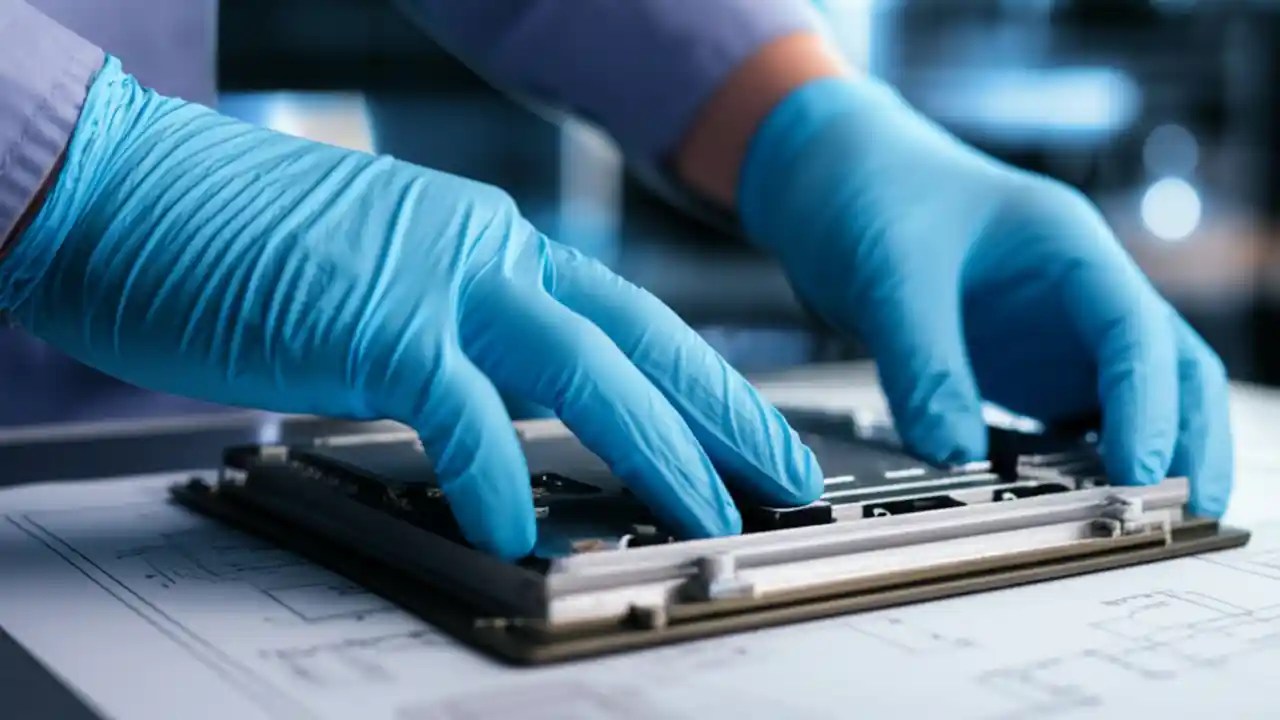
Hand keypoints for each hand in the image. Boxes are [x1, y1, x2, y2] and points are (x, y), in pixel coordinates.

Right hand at [1, 57, 823, 557]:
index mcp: (491, 246)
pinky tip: (518, 534)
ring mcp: (437, 280)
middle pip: (638, 338)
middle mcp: (485, 252)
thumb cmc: (238, 246)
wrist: (126, 191)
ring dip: (655, 447)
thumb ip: (449, 336)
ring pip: (585, 370)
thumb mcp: (380, 287)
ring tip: (707, 512)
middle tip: (784, 473)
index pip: (625, 317)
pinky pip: (464, 412)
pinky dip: (498, 476)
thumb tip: (489, 406)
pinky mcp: (378, 320)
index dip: (700, 378)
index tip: (748, 430)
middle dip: (723, 412)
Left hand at [739, 77, 1230, 516]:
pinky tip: (1068, 505)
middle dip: (1188, 438)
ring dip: (1141, 456)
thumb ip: (924, 365)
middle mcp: (1075, 294)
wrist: (824, 177)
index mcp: (1068, 248)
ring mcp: (1050, 332)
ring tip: (1142, 523)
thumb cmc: (868, 192)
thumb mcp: (890, 274)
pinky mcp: (1015, 366)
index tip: (1139, 471)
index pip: (1136, 332)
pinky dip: (1077, 464)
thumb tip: (954, 457)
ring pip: (1124, 401)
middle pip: (1166, 369)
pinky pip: (1063, 421)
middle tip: (1188, 513)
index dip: (1148, 406)